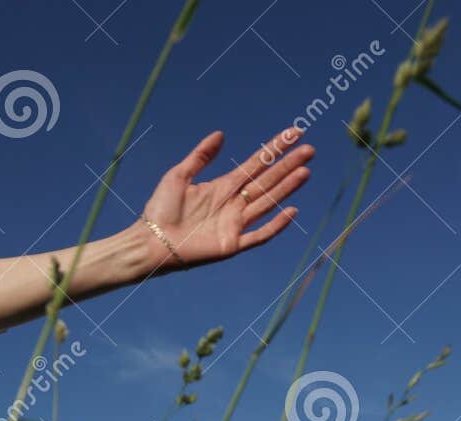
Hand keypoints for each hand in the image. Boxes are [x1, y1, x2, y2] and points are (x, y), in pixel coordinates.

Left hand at [137, 125, 313, 273]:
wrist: (150, 242)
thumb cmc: (160, 210)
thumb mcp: (179, 175)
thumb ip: (201, 156)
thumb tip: (220, 134)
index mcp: (223, 187)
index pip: (256, 164)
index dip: (274, 149)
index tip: (293, 134)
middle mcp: (233, 204)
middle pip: (267, 181)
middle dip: (288, 165)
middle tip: (309, 150)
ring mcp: (235, 225)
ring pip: (267, 203)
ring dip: (286, 188)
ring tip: (305, 171)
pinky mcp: (232, 245)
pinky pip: (259, 235)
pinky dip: (275, 225)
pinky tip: (291, 210)